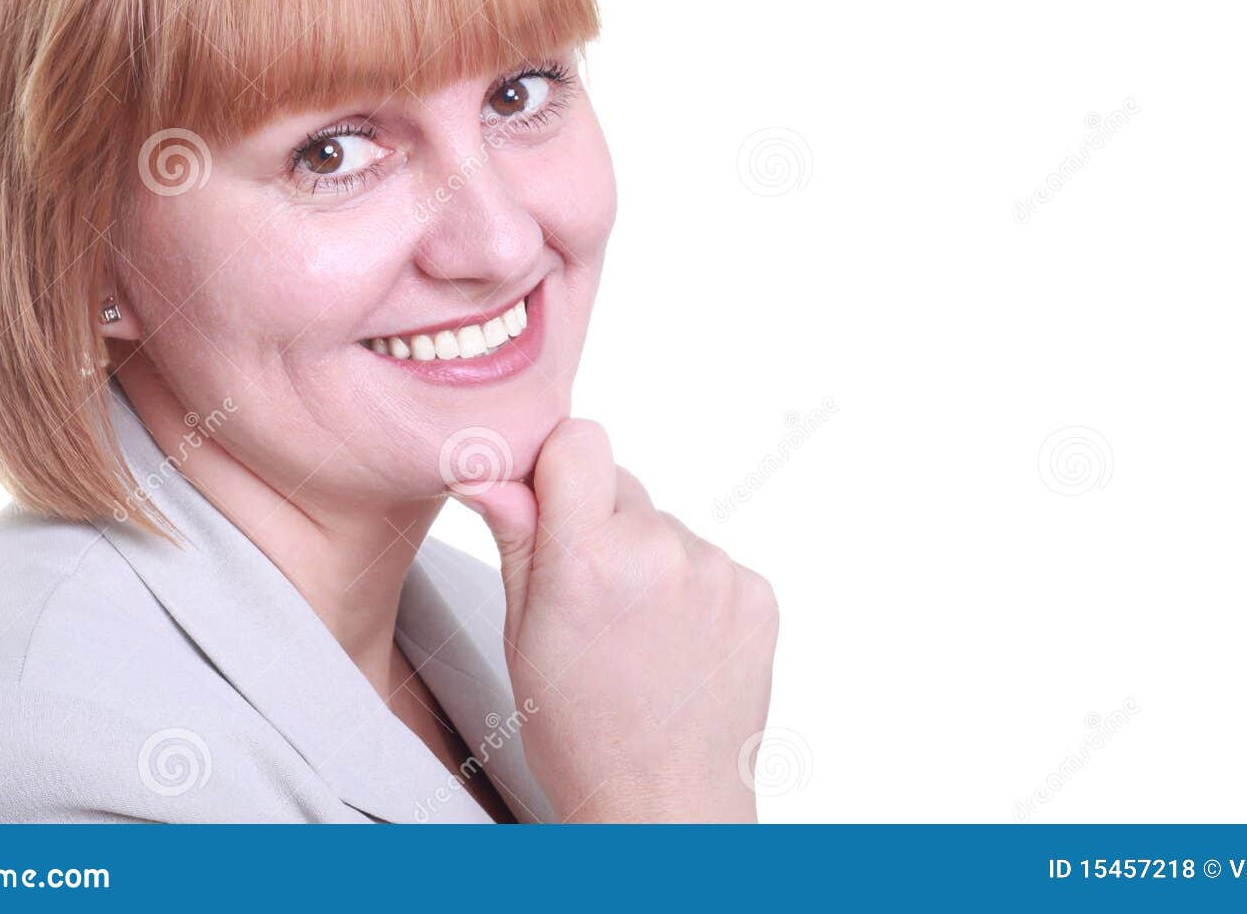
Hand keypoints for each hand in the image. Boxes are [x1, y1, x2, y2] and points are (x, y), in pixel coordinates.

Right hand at [463, 419, 778, 821]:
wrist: (666, 808)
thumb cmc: (581, 734)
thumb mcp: (523, 636)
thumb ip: (516, 539)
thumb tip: (489, 471)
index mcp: (589, 559)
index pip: (579, 439)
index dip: (558, 466)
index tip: (548, 506)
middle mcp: (661, 551)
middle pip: (620, 484)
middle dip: (598, 523)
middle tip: (589, 600)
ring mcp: (718, 572)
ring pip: (664, 526)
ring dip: (647, 559)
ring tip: (635, 637)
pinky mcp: (758, 593)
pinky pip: (709, 561)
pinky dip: (691, 589)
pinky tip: (675, 646)